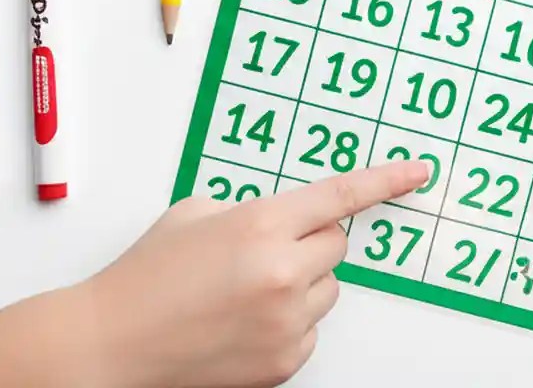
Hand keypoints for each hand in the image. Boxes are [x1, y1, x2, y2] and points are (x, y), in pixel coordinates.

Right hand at [83, 160, 429, 387]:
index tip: (418, 173)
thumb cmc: (146, 278)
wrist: (113, 344)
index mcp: (260, 224)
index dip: (387, 181)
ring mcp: (287, 321)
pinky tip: (243, 323)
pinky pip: (310, 329)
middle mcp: (282, 271)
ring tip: (243, 293)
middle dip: (310, 241)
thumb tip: (282, 218)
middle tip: (266, 251)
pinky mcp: (285, 360)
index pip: (341, 195)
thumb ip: (249, 209)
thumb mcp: (194, 214)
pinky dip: (288, 323)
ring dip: (300, 284)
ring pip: (327, 289)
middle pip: (337, 244)